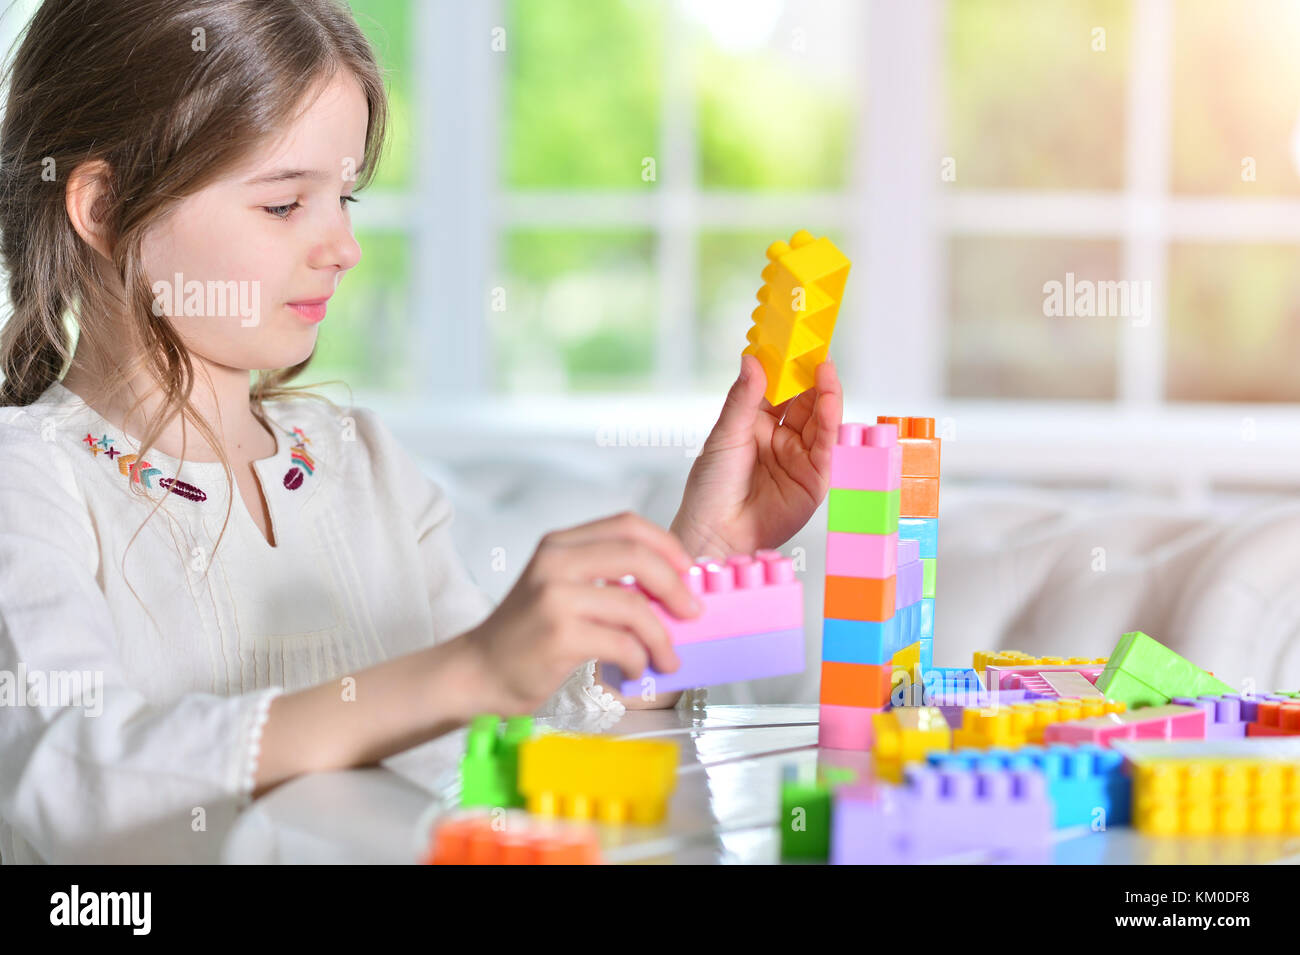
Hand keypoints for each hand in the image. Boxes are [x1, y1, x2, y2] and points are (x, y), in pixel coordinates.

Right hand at [459, 512, 701, 714]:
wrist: (477, 671)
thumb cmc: (526, 635)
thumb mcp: (560, 587)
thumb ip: (604, 578)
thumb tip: (671, 587)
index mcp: (558, 545)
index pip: (627, 524)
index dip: (667, 545)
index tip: (687, 571)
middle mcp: (555, 563)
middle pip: (638, 557)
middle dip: (676, 587)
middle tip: (691, 613)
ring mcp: (554, 598)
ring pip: (635, 607)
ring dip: (662, 638)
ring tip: (667, 659)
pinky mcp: (559, 636)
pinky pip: (622, 644)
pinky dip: (639, 660)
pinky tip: (635, 671)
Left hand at [671, 354, 842, 557]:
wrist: (716, 533)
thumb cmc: (711, 488)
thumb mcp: (725, 435)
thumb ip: (743, 398)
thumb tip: (752, 359)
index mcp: (755, 425)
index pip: (778, 388)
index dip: (787, 366)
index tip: (794, 341)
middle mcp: (780, 439)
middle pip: (804, 401)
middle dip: (813, 376)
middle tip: (818, 349)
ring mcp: (799, 458)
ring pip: (819, 420)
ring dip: (826, 395)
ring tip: (826, 369)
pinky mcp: (814, 479)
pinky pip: (826, 446)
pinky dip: (831, 422)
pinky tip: (830, 401)